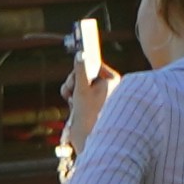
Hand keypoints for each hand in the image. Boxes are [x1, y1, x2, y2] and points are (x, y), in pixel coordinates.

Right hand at [61, 25, 113, 155]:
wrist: (90, 144)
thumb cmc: (90, 116)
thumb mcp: (82, 90)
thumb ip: (79, 71)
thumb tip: (80, 53)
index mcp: (113, 82)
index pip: (94, 64)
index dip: (82, 61)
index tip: (79, 39)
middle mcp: (111, 89)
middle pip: (85, 74)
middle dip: (74, 81)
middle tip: (69, 90)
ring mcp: (103, 99)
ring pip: (81, 85)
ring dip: (72, 91)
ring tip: (71, 102)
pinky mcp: (95, 108)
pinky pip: (80, 96)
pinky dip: (74, 100)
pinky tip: (73, 108)